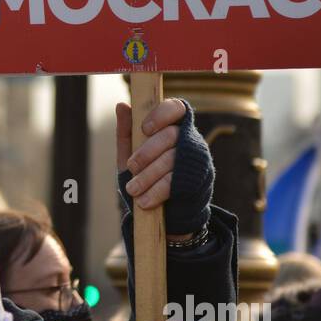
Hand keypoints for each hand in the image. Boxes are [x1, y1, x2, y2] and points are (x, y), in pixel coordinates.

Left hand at [115, 98, 192, 242]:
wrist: (164, 214)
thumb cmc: (146, 177)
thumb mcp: (131, 154)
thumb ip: (126, 131)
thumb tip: (121, 105)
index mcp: (174, 126)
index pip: (176, 108)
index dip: (161, 114)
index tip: (144, 128)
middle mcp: (190, 139)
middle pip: (170, 136)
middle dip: (146, 153)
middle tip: (131, 167)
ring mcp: (197, 160)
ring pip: (172, 159)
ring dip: (148, 176)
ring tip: (133, 190)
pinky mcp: (198, 180)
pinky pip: (176, 181)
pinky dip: (157, 192)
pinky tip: (144, 201)